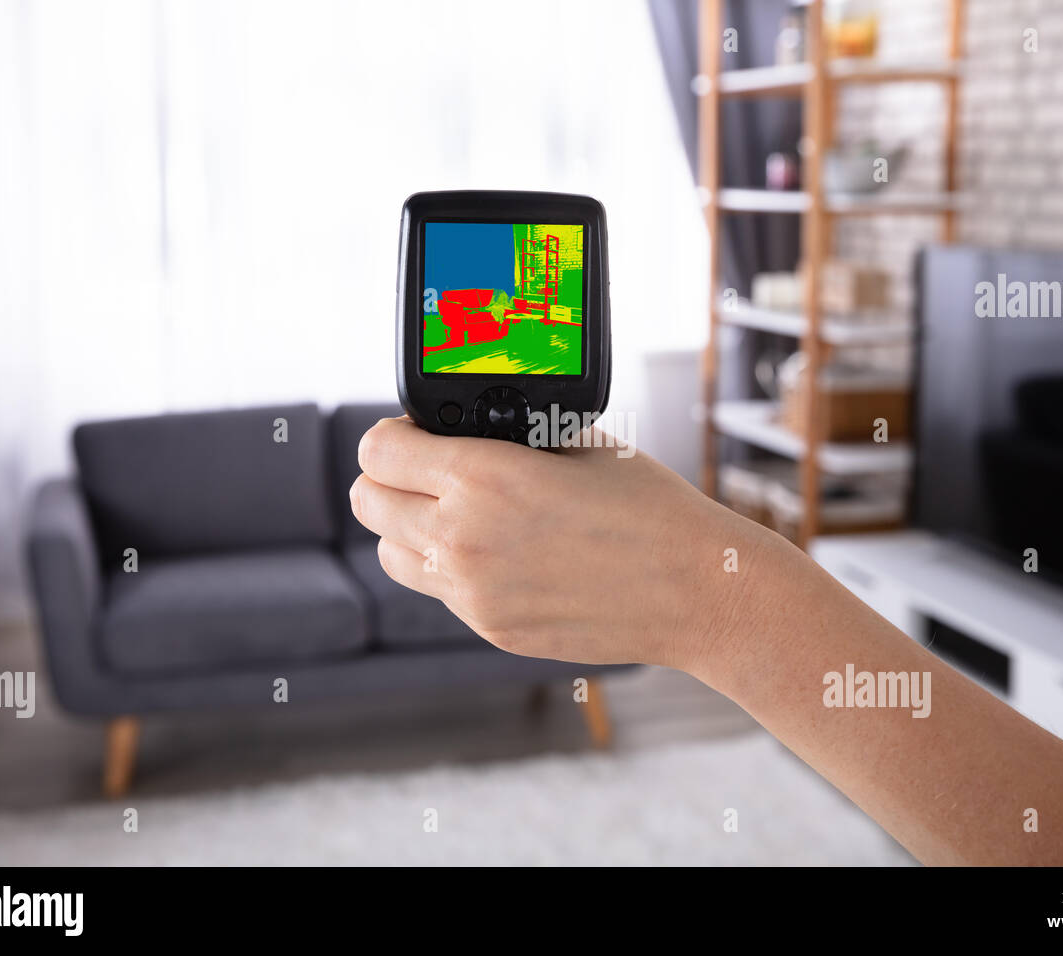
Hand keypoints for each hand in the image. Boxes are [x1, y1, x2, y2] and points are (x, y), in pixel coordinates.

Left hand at [349, 417, 784, 668]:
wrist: (694, 589)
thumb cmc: (647, 507)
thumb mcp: (574, 442)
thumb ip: (504, 436)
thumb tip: (464, 429)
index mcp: (481, 477)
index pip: (378, 450)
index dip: (394, 434)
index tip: (416, 433)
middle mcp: (462, 537)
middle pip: (368, 501)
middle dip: (390, 478)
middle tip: (428, 471)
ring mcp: (471, 592)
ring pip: (389, 552)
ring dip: (407, 527)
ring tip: (455, 514)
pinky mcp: (490, 627)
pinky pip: (437, 591)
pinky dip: (448, 568)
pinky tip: (496, 553)